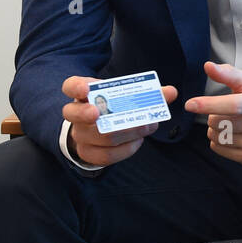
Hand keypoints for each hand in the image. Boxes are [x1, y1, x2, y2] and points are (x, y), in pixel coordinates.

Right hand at [62, 75, 178, 166]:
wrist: (100, 127)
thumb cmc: (115, 106)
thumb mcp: (126, 95)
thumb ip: (149, 92)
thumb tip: (171, 92)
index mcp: (83, 93)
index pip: (71, 86)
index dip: (76, 87)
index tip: (85, 89)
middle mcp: (75, 114)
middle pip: (76, 114)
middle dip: (89, 114)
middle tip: (101, 113)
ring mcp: (80, 135)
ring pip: (98, 136)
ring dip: (127, 131)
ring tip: (148, 126)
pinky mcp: (88, 153)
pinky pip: (105, 156)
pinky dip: (126, 149)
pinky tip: (138, 141)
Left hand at [183, 62, 241, 165]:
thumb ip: (229, 74)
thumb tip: (208, 66)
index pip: (233, 104)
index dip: (209, 104)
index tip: (189, 104)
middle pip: (221, 122)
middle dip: (212, 116)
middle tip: (221, 113)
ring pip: (218, 137)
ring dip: (214, 129)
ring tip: (226, 124)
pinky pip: (221, 150)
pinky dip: (217, 141)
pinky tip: (228, 135)